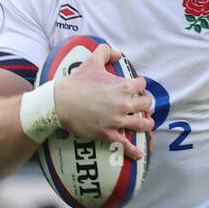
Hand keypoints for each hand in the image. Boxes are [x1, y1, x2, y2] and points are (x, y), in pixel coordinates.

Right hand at [54, 44, 153, 160]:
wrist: (61, 102)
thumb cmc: (77, 82)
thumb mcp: (92, 61)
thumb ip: (106, 52)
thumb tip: (118, 54)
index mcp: (123, 86)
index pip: (141, 84)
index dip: (140, 84)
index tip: (137, 87)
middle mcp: (123, 104)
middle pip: (146, 104)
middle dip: (145, 103)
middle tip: (142, 105)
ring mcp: (117, 120)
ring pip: (142, 124)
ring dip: (147, 124)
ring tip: (148, 124)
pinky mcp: (108, 133)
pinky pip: (125, 144)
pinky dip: (133, 151)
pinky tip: (139, 155)